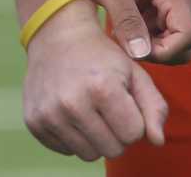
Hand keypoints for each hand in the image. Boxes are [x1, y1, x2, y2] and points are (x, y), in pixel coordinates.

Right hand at [21, 3, 168, 159]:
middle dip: (116, 132)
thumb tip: (157, 142)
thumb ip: (155, 108)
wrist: (56, 35)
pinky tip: (70, 112)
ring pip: (89, 155)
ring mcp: (49, 114)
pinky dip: (73, 137)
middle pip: (113, 150)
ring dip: (95, 138)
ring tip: (89, 109)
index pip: (134, 135)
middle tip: (106, 107)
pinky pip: (66, 150)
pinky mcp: (33, 122)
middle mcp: (72, 103)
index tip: (122, 100)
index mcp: (102, 88)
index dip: (133, 119)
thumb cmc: (102, 56)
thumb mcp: (134, 73)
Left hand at [65, 0, 190, 63]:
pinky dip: (143, 38)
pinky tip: (122, 26)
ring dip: (148, 46)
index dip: (163, 52)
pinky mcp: (160, 7)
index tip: (132, 48)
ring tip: (120, 30)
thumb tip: (141, 54)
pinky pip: (160, 35)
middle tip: (123, 40)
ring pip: (172, 43)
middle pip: (183, 45)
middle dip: (156, 52)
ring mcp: (172, 2)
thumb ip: (127, 20)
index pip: (188, 37)